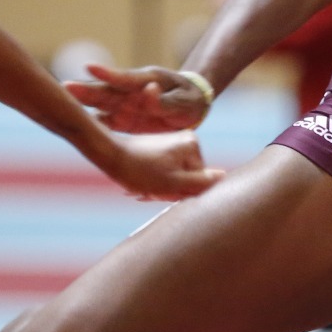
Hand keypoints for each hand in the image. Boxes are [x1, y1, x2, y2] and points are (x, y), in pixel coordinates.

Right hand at [65, 63, 211, 132]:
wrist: (191, 107)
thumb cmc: (188, 99)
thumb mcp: (183, 102)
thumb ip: (164, 101)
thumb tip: (149, 92)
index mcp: (146, 81)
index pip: (125, 78)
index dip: (107, 73)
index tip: (89, 67)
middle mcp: (129, 92)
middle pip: (104, 90)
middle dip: (85, 90)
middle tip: (64, 87)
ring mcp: (123, 106)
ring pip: (99, 106)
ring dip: (81, 105)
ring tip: (59, 105)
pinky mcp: (121, 121)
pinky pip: (103, 124)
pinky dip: (90, 126)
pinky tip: (72, 129)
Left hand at [97, 130, 224, 200]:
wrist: (107, 154)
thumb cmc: (138, 170)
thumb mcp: (172, 182)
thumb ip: (200, 182)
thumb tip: (224, 178)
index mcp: (193, 144)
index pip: (199, 180)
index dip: (181, 192)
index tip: (161, 192)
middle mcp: (186, 139)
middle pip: (187, 177)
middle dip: (170, 189)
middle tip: (150, 192)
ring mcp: (173, 143)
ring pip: (175, 176)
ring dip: (161, 187)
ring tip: (143, 188)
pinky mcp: (160, 148)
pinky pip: (165, 170)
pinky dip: (155, 180)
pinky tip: (141, 183)